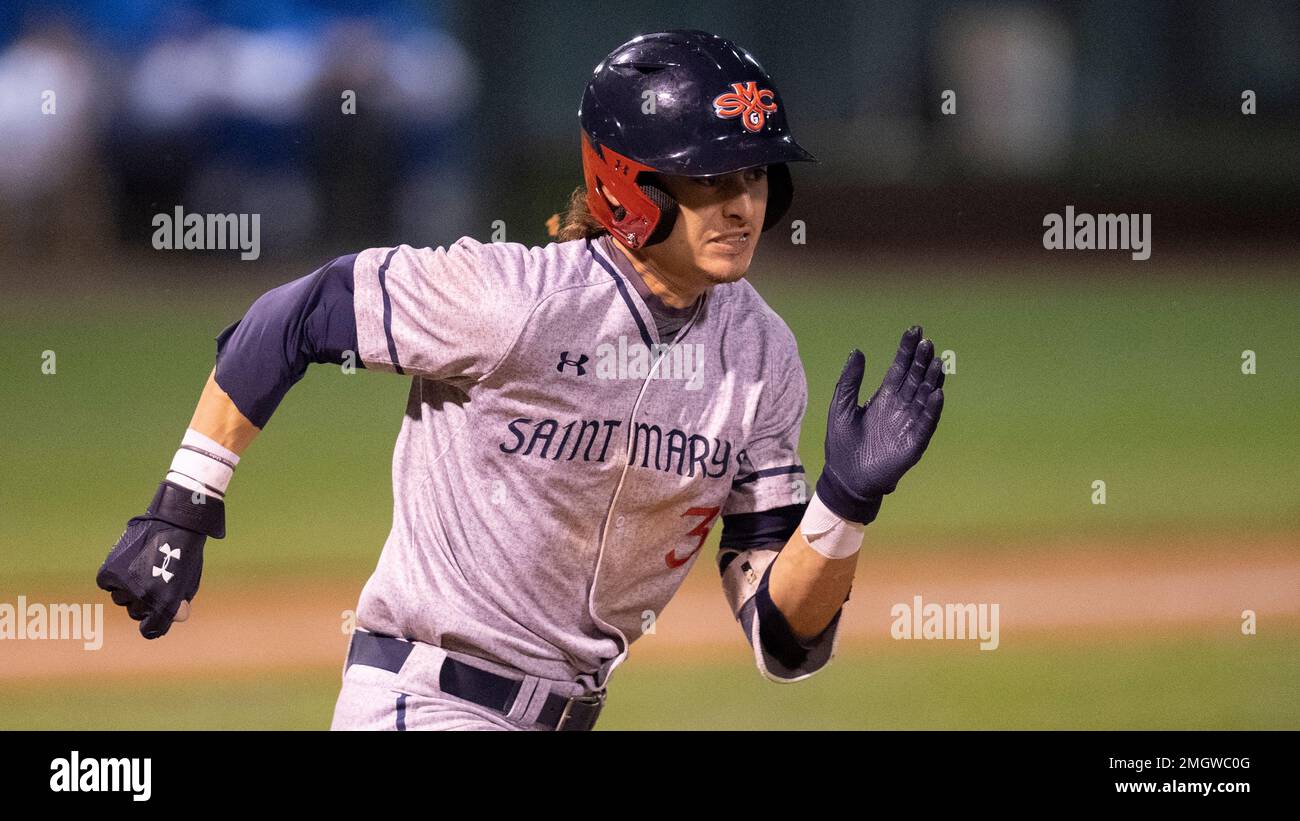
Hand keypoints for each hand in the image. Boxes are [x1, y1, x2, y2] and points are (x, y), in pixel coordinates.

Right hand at [96, 481, 223, 638]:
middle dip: (143, 603)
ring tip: (143, 569)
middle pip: (135, 613)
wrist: (176, 521)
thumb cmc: (186, 553)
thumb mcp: (189, 582)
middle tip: (153, 583)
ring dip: (128, 590)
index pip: (152, 630)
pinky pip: (107, 583)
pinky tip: (127, 565)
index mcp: (165, 604)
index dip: (154, 626)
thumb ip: (178, 603)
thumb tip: (175, 617)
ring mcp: (125, 584)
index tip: (154, 620)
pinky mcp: (110, 570)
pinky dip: (115, 577)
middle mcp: (143, 597)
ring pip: (120, 598)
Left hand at [815, 326, 945, 523]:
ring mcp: (909, 424)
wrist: (845, 478)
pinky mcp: (914, 443)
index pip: (899, 368)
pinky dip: (932, 410)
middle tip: (927, 342)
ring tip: (937, 361)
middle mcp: (900, 408)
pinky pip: (926, 424)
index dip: (907, 350)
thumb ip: (849, 381)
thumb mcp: (840, 407)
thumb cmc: (842, 445)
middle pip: (915, 379)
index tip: (915, 330)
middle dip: (921, 361)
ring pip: (925, 397)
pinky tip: (937, 394)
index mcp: (884, 398)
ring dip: (932, 380)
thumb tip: (858, 351)